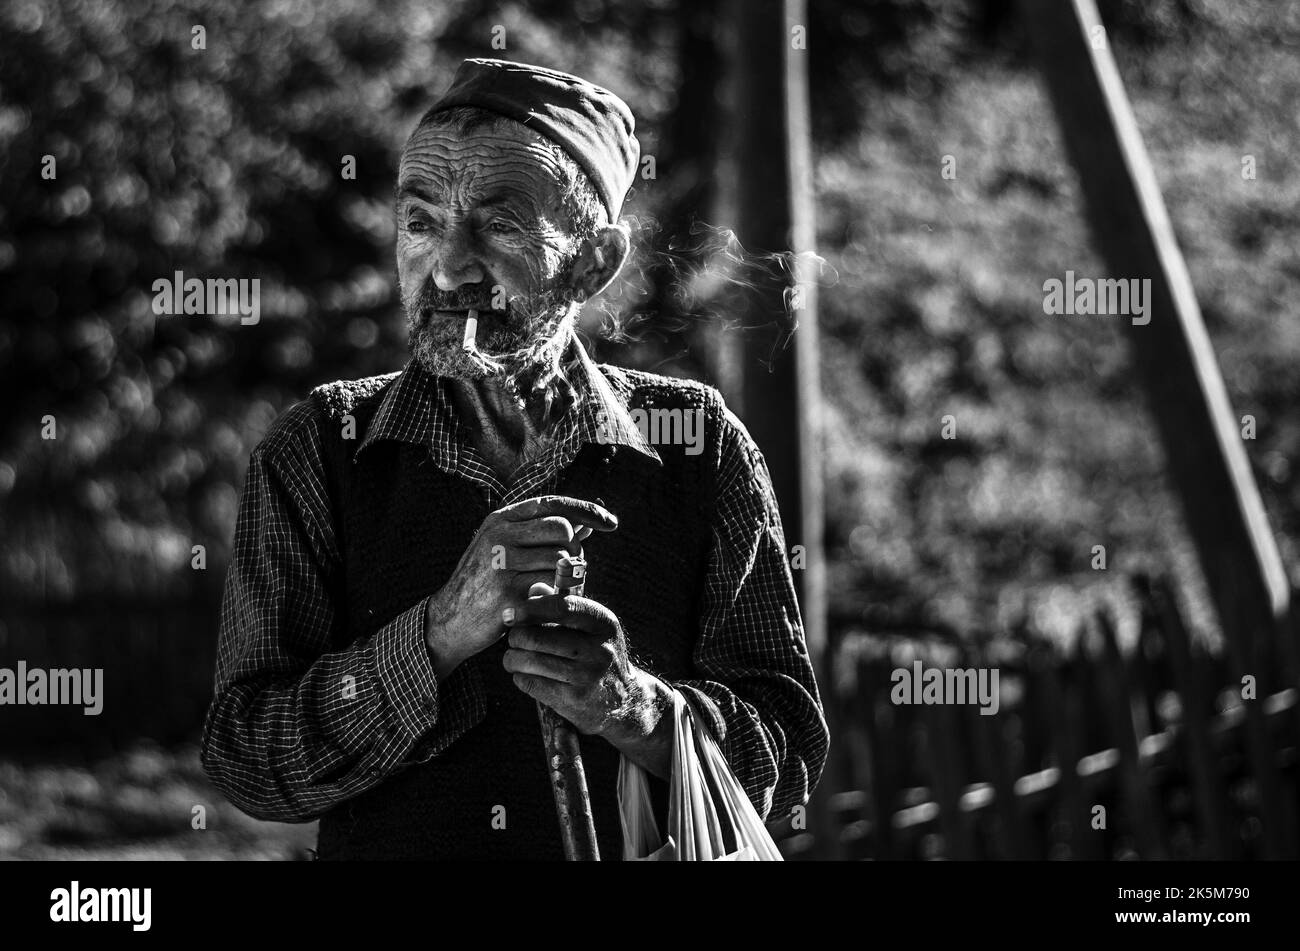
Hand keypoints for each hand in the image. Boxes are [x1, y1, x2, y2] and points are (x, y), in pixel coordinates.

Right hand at [424, 496, 617, 679]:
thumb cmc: (484, 584)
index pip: (553, 503)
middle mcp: (498, 536)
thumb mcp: (506, 551)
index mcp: (499, 520)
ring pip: (562, 559)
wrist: (448, 621)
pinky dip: (560, 598)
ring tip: (559, 591)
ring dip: (571, 578)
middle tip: (570, 572)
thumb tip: (587, 525)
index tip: (611, 522)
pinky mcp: (508, 594)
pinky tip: (550, 604)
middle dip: (575, 550)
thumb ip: (543, 536)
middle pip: (562, 528)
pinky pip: (554, 589)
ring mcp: (500, 564)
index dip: (587, 510)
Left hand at [501, 592, 673, 777]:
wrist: (624, 700)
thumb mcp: (591, 627)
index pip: (562, 607)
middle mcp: (599, 648)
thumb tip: (534, 589)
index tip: (509, 614)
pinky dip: (519, 677)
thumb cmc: (597, 655)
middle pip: (536, 637)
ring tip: (513, 659)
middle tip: (514, 640)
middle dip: (515, 638)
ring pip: (528, 661)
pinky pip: (530, 683)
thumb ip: (562, 606)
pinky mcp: (574, 700)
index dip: (530, 609)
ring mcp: (587, 676)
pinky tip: (525, 675)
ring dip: (512, 659)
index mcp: (603, 623)